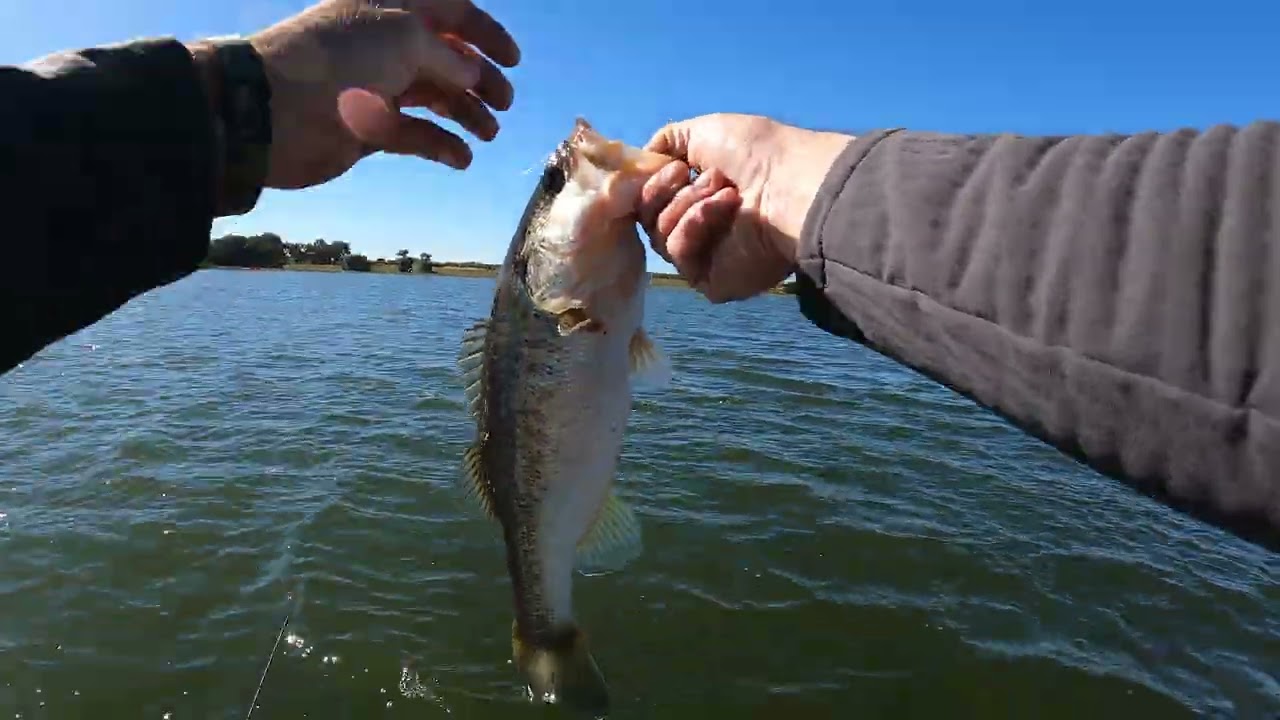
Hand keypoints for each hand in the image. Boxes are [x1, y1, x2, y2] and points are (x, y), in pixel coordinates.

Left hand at [246, 0, 519, 188]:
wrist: (277, 111)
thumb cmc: (342, 59)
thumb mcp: (407, 38)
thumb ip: (451, 56)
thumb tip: (472, 76)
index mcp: (391, 8)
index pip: (449, 10)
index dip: (484, 32)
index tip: (514, 61)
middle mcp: (386, 44)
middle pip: (447, 58)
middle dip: (480, 79)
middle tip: (504, 103)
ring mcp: (378, 86)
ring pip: (435, 97)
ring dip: (466, 113)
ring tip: (488, 133)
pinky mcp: (371, 129)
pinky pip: (416, 134)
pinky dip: (441, 145)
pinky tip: (462, 158)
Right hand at [637, 114, 852, 302]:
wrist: (790, 184)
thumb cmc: (755, 154)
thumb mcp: (702, 131)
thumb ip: (666, 142)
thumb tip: (645, 160)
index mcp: (700, 195)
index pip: (651, 198)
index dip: (651, 183)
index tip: (673, 166)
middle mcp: (701, 226)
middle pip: (648, 218)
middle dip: (668, 191)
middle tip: (705, 176)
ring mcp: (706, 257)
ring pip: (659, 236)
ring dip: (686, 206)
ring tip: (725, 192)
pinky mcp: (711, 282)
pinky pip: (678, 256)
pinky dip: (692, 228)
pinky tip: (723, 210)